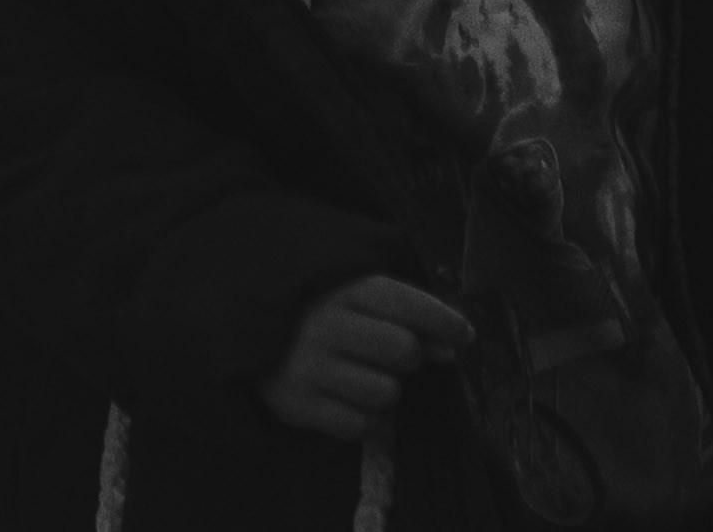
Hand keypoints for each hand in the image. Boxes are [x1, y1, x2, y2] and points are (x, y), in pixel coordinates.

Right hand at [266, 264, 474, 434]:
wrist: (247, 331)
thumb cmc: (317, 311)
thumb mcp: (354, 296)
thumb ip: (403, 313)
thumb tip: (451, 348)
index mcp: (341, 287)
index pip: (404, 300)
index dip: (443, 320)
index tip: (466, 336)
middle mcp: (325, 324)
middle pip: (404, 351)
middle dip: (409, 357)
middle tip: (391, 355)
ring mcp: (310, 367)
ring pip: (386, 395)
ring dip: (384, 390)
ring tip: (360, 375)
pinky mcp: (298, 406)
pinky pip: (358, 426)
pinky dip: (360, 417)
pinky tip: (342, 396)